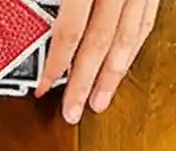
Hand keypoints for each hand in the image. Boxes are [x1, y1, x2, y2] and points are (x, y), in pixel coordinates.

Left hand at [35, 0, 159, 123]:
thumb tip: (29, 13)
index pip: (70, 32)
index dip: (56, 64)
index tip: (43, 86)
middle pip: (98, 45)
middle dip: (83, 84)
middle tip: (72, 112)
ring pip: (127, 40)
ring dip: (111, 77)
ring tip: (100, 101)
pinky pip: (146, 23)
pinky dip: (132, 49)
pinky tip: (123, 64)